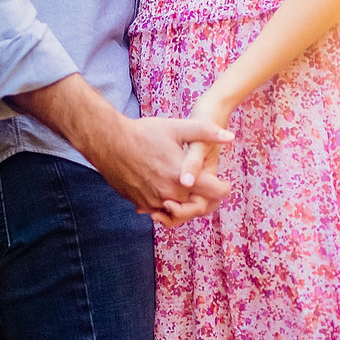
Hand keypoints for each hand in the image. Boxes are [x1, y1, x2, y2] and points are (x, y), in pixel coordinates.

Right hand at [88, 112, 232, 217]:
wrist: (108, 142)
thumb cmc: (143, 133)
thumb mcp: (176, 128)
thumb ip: (206, 132)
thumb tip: (230, 136)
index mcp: (181, 177)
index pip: (215, 192)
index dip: (224, 187)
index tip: (224, 182)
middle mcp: (169, 194)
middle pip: (198, 205)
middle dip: (205, 196)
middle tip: (206, 185)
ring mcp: (153, 202)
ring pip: (179, 210)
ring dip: (186, 202)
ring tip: (186, 186)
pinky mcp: (140, 204)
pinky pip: (160, 210)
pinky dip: (167, 203)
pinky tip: (165, 187)